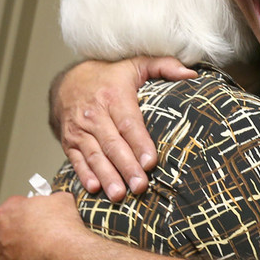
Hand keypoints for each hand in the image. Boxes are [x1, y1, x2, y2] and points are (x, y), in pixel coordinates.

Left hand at [0, 192, 85, 259]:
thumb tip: (56, 201)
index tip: (39, 218)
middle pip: (5, 231)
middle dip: (20, 233)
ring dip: (18, 253)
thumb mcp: (63, 201)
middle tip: (40, 237)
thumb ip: (52, 199)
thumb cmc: (62, 231)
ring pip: (5, 253)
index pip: (14, 208)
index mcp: (5, 212)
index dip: (30, 213)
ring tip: (40, 255)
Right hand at [51, 57, 193, 199]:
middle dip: (126, 167)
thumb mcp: (136, 64)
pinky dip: (84, 175)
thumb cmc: (110, 76)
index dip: (140, 143)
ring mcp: (79, 129)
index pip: (129, 123)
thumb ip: (164, 66)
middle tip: (140, 186)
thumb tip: (192, 75)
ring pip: (94, 155)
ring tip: (119, 195)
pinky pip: (76, 159)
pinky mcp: (69, 141)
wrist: (67, 81)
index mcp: (114, 96)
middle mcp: (94, 114)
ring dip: (106, 176)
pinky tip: (94, 189)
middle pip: (112, 144)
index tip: (151, 162)